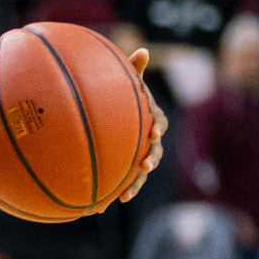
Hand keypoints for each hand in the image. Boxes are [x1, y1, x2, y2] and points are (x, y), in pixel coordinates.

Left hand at [116, 48, 167, 203]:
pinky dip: (114, 192)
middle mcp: (147, 139)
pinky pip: (122, 181)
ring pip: (140, 171)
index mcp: (149, 117)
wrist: (110, 118)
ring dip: (135, 183)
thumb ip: (132, 70)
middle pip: (154, 151)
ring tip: (126, 194)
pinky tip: (101, 207)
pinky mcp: (125, 167)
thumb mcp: (126, 83)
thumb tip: (142, 50)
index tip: (153, 131)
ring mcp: (138, 154)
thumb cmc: (120, 97)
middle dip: (151, 159)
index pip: (158, 121)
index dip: (157, 125)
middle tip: (145, 165)